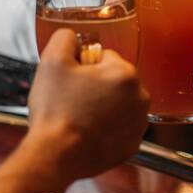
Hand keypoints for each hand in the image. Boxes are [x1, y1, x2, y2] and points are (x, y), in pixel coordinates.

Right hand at [25, 27, 149, 182]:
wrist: (56, 155)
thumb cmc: (56, 110)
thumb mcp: (52, 61)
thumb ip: (65, 38)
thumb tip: (72, 37)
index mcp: (124, 73)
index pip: (103, 56)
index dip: (83, 66)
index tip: (71, 81)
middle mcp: (140, 97)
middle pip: (113, 80)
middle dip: (95, 86)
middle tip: (72, 99)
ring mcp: (139, 124)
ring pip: (117, 103)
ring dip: (102, 106)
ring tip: (78, 117)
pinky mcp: (132, 145)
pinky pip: (119, 127)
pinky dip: (106, 128)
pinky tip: (87, 132)